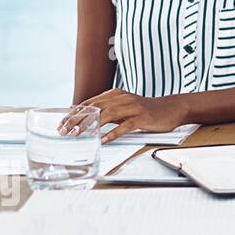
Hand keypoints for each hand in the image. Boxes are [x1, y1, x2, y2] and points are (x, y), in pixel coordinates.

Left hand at [72, 89, 188, 143]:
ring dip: (91, 125)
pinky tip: (103, 139)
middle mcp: (123, 98)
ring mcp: (133, 107)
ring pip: (107, 115)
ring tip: (79, 135)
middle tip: (64, 130)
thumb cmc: (147, 110)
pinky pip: (126, 125)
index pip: (90, 103)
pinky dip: (113, 133)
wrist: (172, 108)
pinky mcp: (143, 117)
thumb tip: (87, 118)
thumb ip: (108, 110)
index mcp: (116, 95)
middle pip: (95, 108)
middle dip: (77, 119)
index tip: (62, 123)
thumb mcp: (125, 107)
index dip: (74, 113)